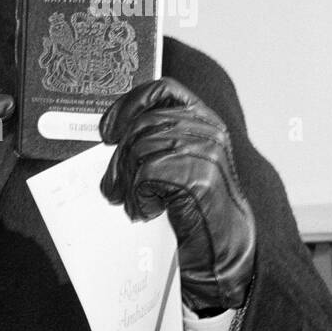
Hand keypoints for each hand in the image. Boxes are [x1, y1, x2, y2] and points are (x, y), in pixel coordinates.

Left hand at [99, 77, 255, 311]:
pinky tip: (146, 210)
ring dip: (126, 182)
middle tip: (111, 186)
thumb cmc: (197, 202)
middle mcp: (207, 129)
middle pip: (142, 126)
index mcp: (204, 119)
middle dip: (119, 159)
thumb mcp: (181, 160)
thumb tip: (112, 138)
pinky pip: (144, 177)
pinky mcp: (194, 176)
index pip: (163, 90)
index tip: (107, 130)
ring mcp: (204, 151)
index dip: (129, 103)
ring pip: (139, 151)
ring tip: (131, 202)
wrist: (224, 240)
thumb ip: (156, 140)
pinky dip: (138, 198)